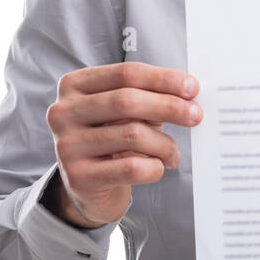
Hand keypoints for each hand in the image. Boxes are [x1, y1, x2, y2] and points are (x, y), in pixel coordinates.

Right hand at [46, 61, 201, 226]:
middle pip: (127, 100)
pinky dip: (154, 167)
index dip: (163, 78)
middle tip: (195, 115)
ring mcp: (67, 145)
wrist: (86, 186)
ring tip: (173, 153)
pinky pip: (131, 167)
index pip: (126, 73)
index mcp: (74, 85)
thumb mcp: (122, 111)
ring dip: (164, 144)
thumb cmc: (110, 137)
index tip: (192, 87)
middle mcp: (63, 112)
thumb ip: (146, 97)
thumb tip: (187, 94)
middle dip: (169, 106)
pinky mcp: (79, 177)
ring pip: (132, 135)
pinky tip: (157, 168)